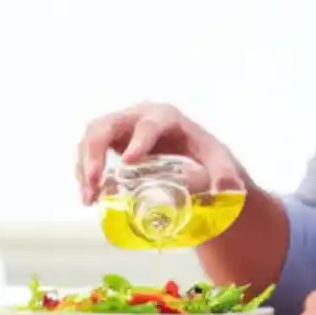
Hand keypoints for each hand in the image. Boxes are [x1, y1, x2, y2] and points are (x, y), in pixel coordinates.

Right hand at [75, 102, 245, 204]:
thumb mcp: (218, 162)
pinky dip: (84, 173)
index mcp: (165, 117)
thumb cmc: (204, 156)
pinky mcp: (109, 145)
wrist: (192, 162)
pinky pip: (88, 152)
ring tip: (89, 197)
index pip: (149, 124)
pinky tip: (89, 197)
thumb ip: (226, 174)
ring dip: (85, 166)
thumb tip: (231, 190)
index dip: (138, 140)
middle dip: (96, 152)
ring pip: (92, 138)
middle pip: (108, 125)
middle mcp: (138, 118)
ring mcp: (121, 129)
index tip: (129, 161)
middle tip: (95, 181)